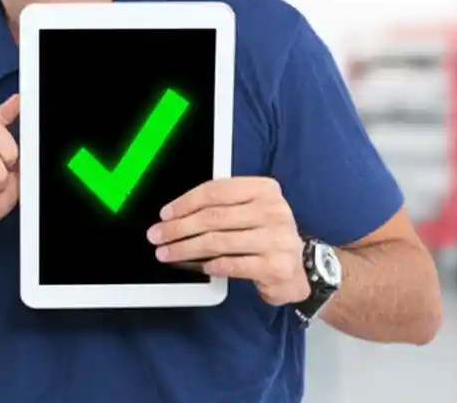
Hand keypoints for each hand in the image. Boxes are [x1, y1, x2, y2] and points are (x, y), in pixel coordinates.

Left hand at [147, 177, 308, 305]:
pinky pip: (231, 264)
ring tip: (167, 253)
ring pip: (218, 242)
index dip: (185, 202)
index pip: (216, 191)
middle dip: (178, 228)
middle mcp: (274, 211)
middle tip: (156, 235)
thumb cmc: (265, 234)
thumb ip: (221, 205)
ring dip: (185, 248)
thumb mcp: (250, 209)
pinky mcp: (275, 266)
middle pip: (213, 217)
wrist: (299, 267)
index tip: (165, 214)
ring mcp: (276, 239)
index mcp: (264, 189)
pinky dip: (210, 265)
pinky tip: (197, 266)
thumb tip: (174, 215)